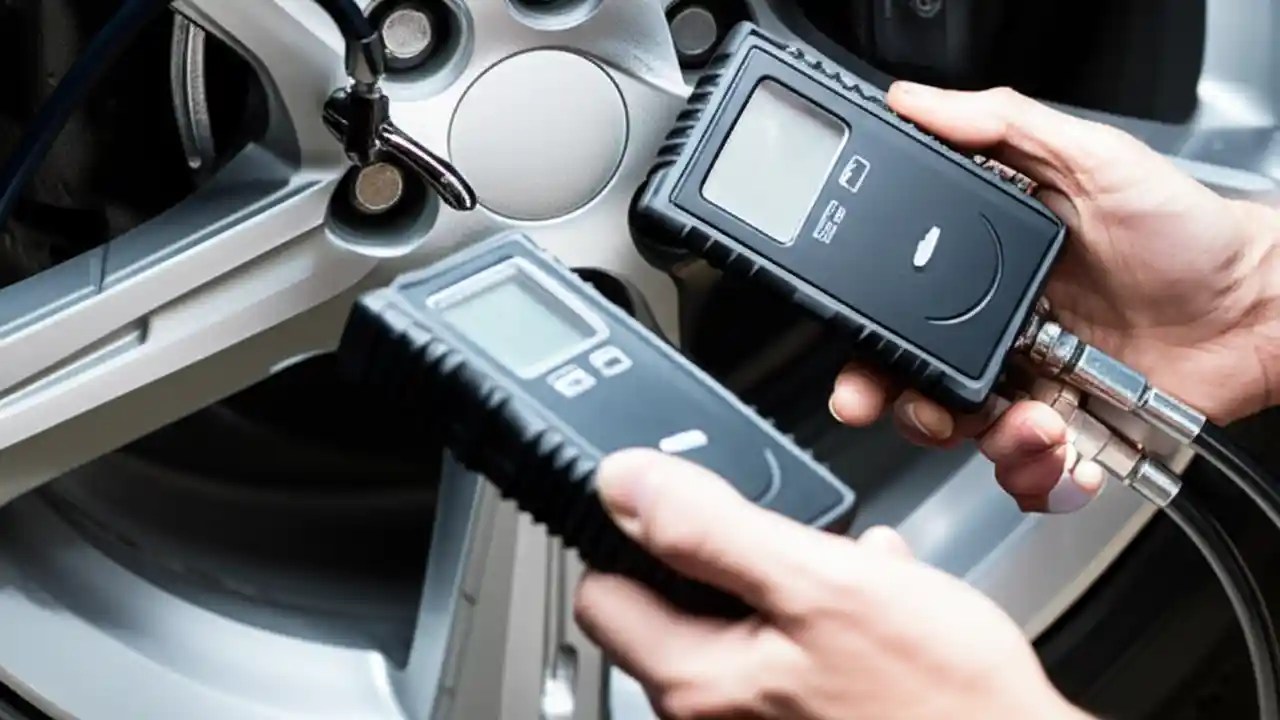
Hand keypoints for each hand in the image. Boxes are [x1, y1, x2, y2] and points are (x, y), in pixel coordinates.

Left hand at [574, 449, 1092, 719]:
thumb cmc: (937, 696)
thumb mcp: (817, 580)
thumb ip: (710, 529)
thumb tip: (623, 482)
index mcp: (696, 678)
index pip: (603, 593)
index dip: (626, 533)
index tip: (666, 500)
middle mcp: (714, 715)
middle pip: (671, 606)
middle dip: (722, 556)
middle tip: (776, 533)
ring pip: (741, 622)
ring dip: (784, 580)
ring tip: (840, 568)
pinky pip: (790, 649)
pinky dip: (821, 613)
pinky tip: (872, 598)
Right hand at [828, 82, 1279, 512]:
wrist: (1261, 307)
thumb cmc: (1187, 230)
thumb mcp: (1092, 157)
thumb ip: (1002, 125)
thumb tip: (916, 102)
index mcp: (985, 275)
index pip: (903, 316)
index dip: (870, 348)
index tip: (858, 366)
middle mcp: (998, 334)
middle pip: (916, 386)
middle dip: (904, 408)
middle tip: (915, 410)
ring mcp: (1033, 386)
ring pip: (968, 437)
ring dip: (991, 442)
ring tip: (1040, 421)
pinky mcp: (1073, 432)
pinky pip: (1028, 473)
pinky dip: (1037, 475)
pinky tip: (1065, 446)